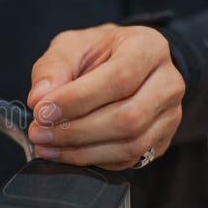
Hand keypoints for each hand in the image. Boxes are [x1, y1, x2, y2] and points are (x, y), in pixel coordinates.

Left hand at [26, 24, 184, 169]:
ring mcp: (170, 115)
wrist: (121, 63)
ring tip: (45, 144)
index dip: (78, 100)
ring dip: (81, 151)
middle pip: (128, 117)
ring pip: (131, 144)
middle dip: (76, 130)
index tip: (43, 111)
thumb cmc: (97, 52)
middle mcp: (168, 82)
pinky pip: (129, 160)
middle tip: (38, 132)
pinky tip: (64, 152)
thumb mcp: (70, 46)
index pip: (119, 78)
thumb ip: (52, 68)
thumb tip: (39, 99)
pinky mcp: (161, 141)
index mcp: (148, 48)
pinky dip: (92, 160)